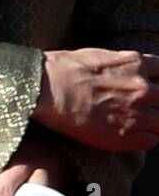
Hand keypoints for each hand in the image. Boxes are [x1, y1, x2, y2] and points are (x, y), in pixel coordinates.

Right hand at [33, 48, 158, 150]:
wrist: (48, 89)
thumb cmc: (65, 68)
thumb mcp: (101, 55)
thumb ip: (125, 64)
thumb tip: (132, 70)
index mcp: (137, 64)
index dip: (157, 80)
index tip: (151, 84)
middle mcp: (143, 88)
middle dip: (156, 101)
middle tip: (141, 104)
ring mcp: (137, 113)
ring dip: (154, 121)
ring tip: (139, 121)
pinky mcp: (126, 136)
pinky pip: (152, 140)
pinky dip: (147, 137)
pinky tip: (133, 133)